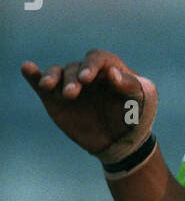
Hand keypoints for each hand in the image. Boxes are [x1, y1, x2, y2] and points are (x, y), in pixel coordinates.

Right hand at [21, 49, 156, 161]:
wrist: (121, 142)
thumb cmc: (136, 115)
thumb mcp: (143, 99)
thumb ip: (130, 85)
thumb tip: (112, 73)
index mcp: (109, 69)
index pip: (97, 58)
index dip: (91, 65)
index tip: (86, 77)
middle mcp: (87, 74)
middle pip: (74, 68)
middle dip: (72, 79)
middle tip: (72, 94)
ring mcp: (70, 86)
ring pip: (57, 74)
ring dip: (52, 78)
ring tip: (49, 87)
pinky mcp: (55, 100)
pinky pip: (42, 85)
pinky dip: (33, 75)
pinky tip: (27, 68)